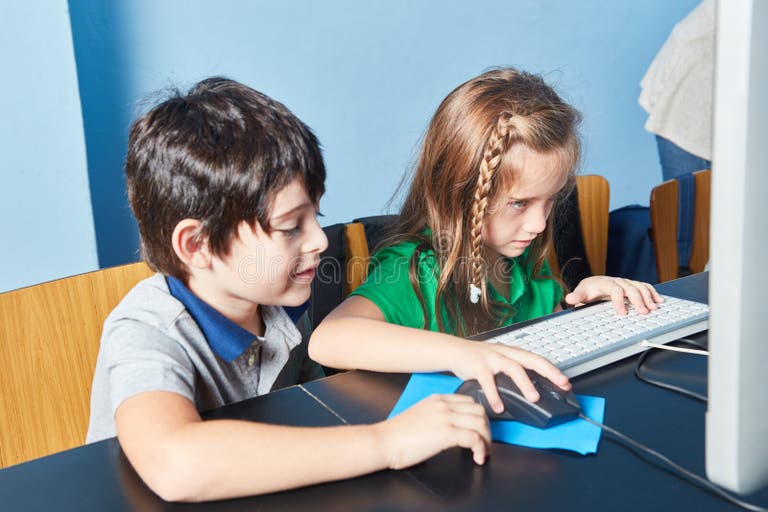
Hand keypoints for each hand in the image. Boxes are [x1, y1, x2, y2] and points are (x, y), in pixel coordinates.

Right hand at [375, 394, 489, 468]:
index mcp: (437, 399)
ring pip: (480, 423)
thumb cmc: (397, 435)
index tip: (479, 432)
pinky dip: (480, 449)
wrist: (383, 442)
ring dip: (486, 440)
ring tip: (482, 453)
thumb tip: (454, 428)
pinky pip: (474, 438)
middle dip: (486, 429)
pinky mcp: (445, 432)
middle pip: (479, 411)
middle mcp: (443, 405)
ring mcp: (445, 417)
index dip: (479, 418)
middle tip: (484, 444)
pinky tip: (476, 458)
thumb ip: (438, 416)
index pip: (470, 402)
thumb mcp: (421, 415)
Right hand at [448, 340, 570, 412]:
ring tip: (534, 397)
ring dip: (525, 383)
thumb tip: (530, 389)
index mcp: (512, 353)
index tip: (565, 382)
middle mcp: (505, 353)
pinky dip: (494, 395)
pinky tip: (499, 407)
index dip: (552, 369)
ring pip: (513, 368)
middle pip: (531, 359)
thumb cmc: (478, 358)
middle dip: (548, 371)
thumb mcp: (499, 360)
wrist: (454, 350)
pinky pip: (488, 381)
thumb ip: (513, 371)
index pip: (537, 359)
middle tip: (561, 383)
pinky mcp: (478, 366)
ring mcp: (491, 358)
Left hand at [565, 276, 663, 314]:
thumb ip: (576, 297)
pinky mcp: (631, 285)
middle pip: (631, 288)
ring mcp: (626, 282)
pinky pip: (644, 287)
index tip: (622, 313)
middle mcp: (617, 281)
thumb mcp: (580, 294)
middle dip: (638, 300)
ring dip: (648, 297)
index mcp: (605, 283)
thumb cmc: (587, 291)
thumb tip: (569, 298)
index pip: (615, 289)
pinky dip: (653, 293)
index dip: (619, 301)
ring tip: (654, 308)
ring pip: (640, 286)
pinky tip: (660, 301)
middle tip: (644, 312)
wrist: (592, 284)